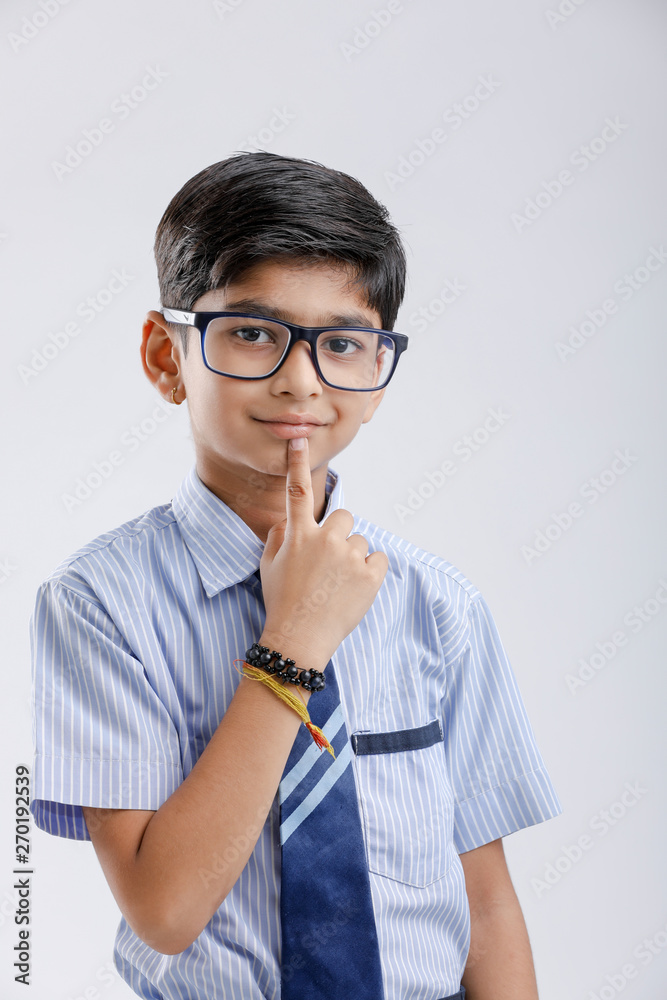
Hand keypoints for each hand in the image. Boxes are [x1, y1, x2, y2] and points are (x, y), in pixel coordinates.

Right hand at [259, 437, 387, 666]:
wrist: (299, 638)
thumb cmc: (282, 601)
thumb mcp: (269, 565)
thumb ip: (279, 536)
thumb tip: (289, 520)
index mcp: (298, 535)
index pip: (297, 492)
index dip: (297, 463)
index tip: (299, 439)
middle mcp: (325, 540)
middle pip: (344, 517)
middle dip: (338, 535)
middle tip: (328, 563)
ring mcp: (350, 557)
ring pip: (360, 541)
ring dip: (353, 557)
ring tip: (337, 584)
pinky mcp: (371, 575)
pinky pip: (378, 559)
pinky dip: (370, 571)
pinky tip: (354, 588)